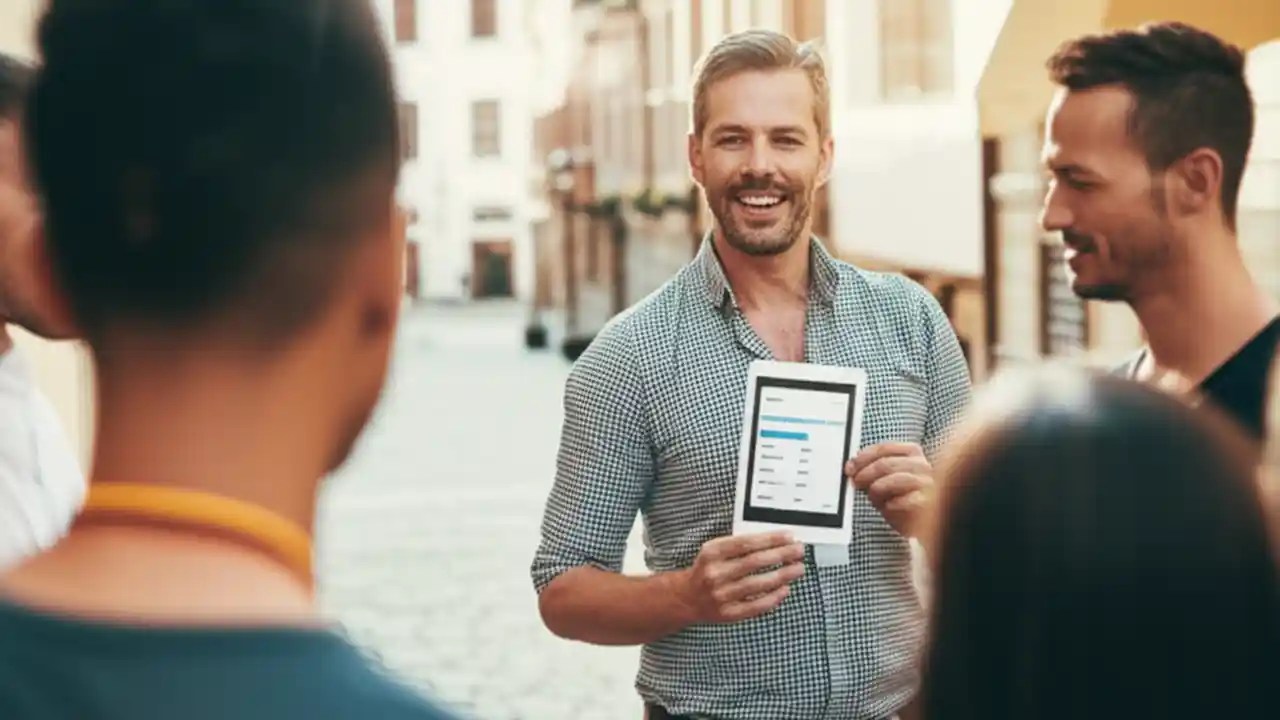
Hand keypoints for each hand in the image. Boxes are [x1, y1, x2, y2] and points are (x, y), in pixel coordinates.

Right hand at [672, 531, 804, 623]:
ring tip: (798, 568)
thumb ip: (739, 545)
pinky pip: (755, 606)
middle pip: (754, 562)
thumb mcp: (715, 551)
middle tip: (798, 551)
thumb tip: (774, 542)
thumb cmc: (706, 570)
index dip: (770, 539)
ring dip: (782, 576)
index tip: (789, 536)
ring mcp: (721, 595)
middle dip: (781, 555)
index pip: (746, 543)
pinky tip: (785, 589)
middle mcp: (715, 574)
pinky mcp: (728, 613)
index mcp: (711, 553)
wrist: (686, 598)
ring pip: (757, 584)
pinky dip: (773, 597)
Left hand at [847, 442, 933, 537]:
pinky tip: (888, 507)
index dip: (864, 457)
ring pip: (896, 480)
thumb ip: (869, 470)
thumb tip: (851, 467)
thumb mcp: (882, 479)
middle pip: (887, 463)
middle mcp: (921, 465)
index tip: (850, 468)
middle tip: (856, 482)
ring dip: (878, 488)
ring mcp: (927, 483)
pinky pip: (906, 500)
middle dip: (866, 473)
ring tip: (873, 497)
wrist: (915, 522)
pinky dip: (892, 504)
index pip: (884, 448)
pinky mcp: (928, 502)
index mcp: (911, 453)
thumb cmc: (898, 498)